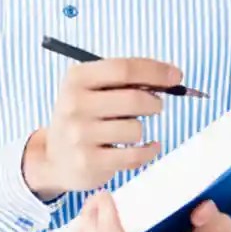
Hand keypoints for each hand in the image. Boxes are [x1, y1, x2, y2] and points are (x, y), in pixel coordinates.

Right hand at [23, 58, 178, 200]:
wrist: (53, 157)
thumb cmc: (84, 116)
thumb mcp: (91, 89)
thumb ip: (124, 81)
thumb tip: (169, 77)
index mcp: (76, 78)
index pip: (124, 69)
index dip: (155, 71)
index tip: (176, 76)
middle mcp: (74, 104)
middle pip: (134, 99)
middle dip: (154, 102)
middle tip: (155, 106)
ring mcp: (80, 135)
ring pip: (136, 129)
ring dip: (142, 130)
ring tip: (129, 131)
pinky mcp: (89, 162)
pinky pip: (135, 155)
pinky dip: (149, 150)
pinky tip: (147, 147)